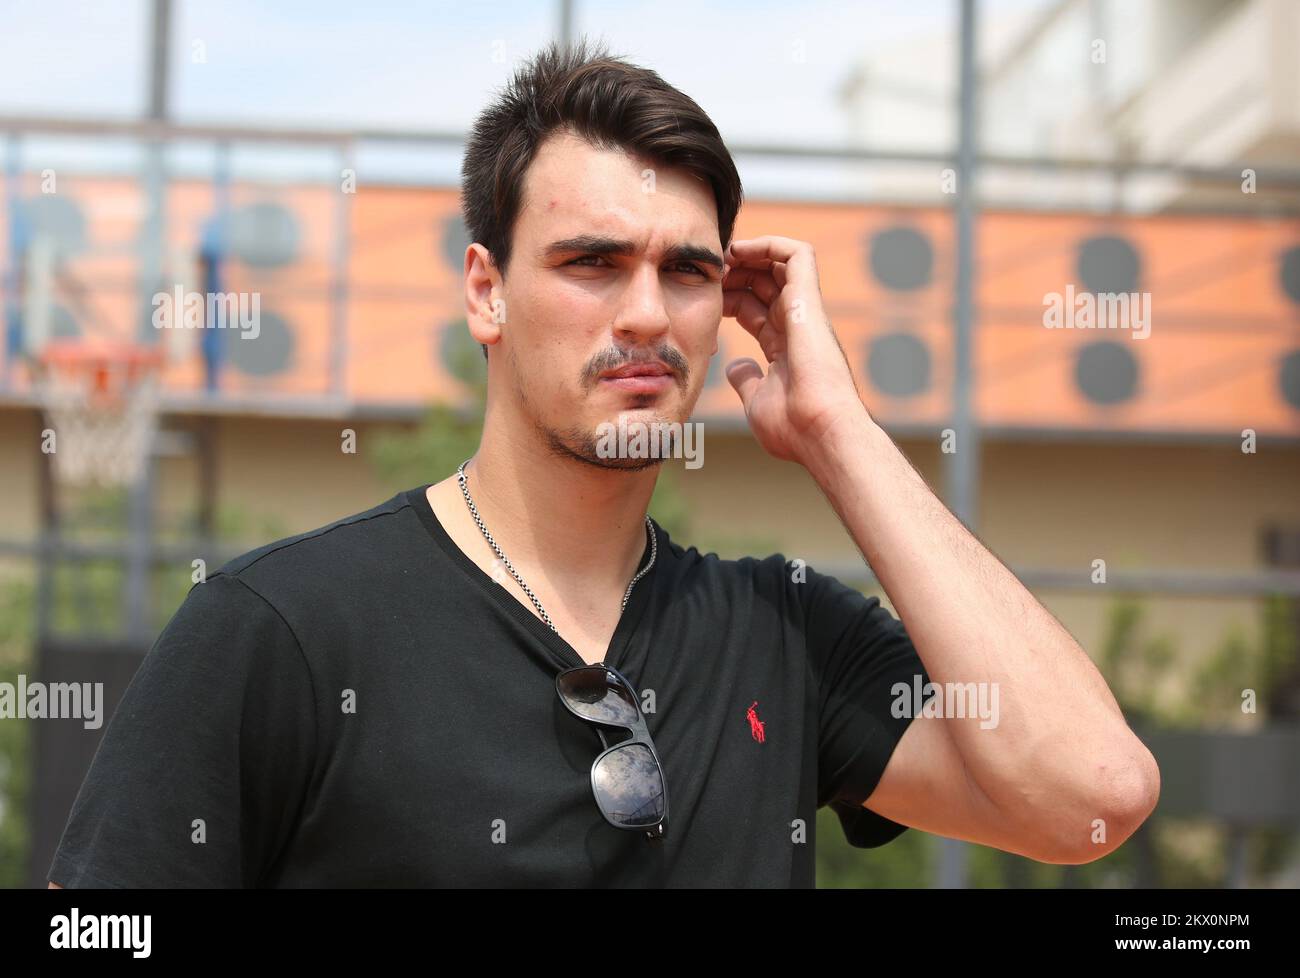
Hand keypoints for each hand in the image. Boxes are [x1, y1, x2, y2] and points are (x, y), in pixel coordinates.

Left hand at [721, 235, 867, 463]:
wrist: (820, 433)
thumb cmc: (793, 427)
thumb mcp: (757, 400)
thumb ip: (747, 380)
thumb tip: (736, 366)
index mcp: (784, 346)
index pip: (754, 308)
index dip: (728, 298)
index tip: (702, 300)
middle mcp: (796, 324)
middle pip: (764, 282)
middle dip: (733, 273)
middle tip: (705, 276)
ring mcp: (804, 311)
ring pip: (780, 263)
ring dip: (747, 254)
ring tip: (719, 259)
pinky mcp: (809, 301)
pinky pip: (798, 254)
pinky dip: (770, 243)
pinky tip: (739, 250)